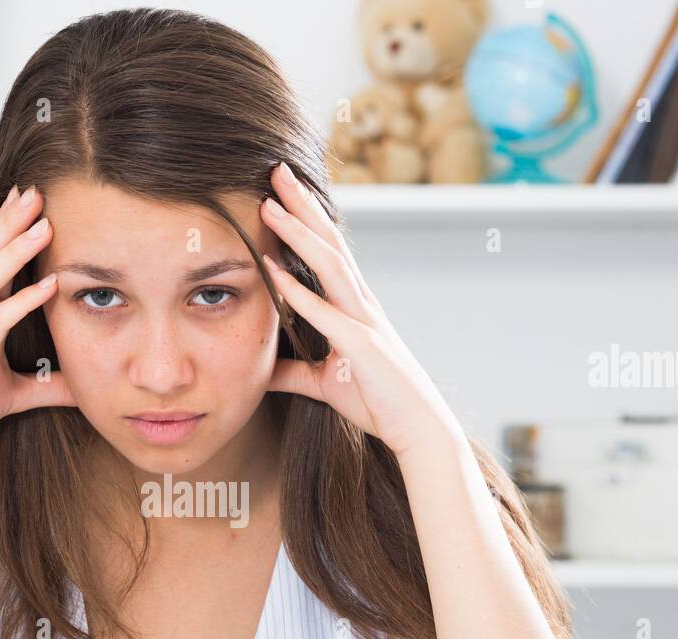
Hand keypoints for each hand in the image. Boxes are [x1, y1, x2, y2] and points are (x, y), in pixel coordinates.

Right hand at [0, 185, 73, 467]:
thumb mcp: (12, 398)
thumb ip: (46, 388)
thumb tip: (82, 389)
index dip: (12, 235)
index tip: (32, 207)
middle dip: (12, 223)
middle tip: (35, 190)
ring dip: (18, 248)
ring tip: (44, 221)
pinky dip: (25, 300)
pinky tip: (49, 284)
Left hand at [258, 162, 459, 460]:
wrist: (416, 429)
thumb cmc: (377, 404)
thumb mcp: (323, 384)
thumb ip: (291, 372)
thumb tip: (261, 369)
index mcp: (354, 307)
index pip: (327, 252)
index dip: (305, 220)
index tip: (280, 192)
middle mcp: (361, 304)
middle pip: (329, 242)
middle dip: (302, 205)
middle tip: (276, 170)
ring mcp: (364, 320)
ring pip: (329, 264)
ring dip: (297, 232)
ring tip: (269, 204)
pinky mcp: (361, 345)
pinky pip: (324, 312)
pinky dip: (298, 291)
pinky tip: (274, 269)